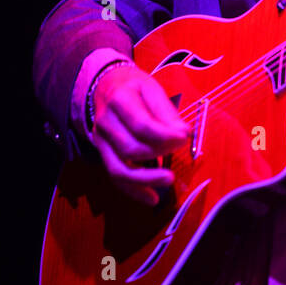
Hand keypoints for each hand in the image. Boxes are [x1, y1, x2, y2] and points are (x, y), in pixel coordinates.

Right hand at [89, 64, 189, 205]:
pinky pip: (115, 177)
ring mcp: (101, 141)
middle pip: (131, 148)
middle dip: (159, 153)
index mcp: (119, 100)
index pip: (141, 125)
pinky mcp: (103, 154)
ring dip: (146, 179)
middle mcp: (105, 122)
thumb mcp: (152, 88)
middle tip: (179, 148)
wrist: (106, 85)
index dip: (164, 136)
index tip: (184, 138)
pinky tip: (152, 199)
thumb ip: (167, 112)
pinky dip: (133, 191)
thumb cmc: (134, 87)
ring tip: (169, 180)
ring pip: (119, 168)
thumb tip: (183, 133)